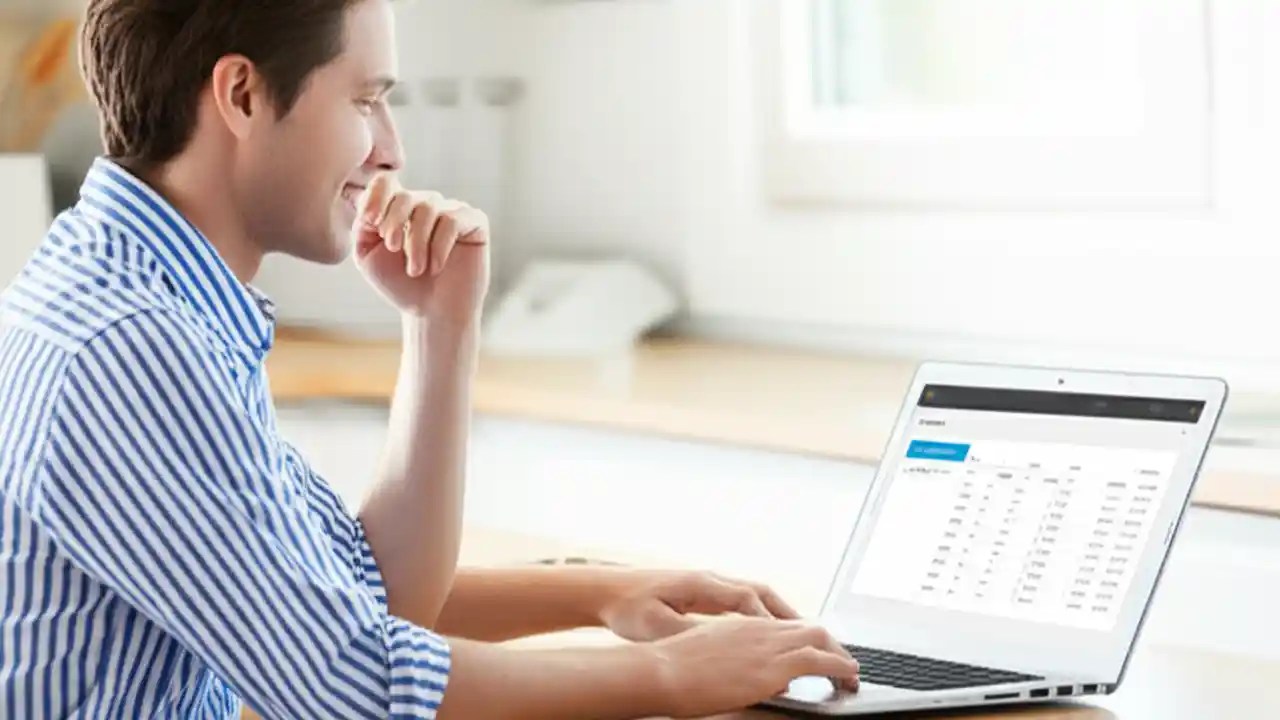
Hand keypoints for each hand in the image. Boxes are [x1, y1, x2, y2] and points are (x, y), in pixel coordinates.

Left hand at [353, 173, 490, 327]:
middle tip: (393, 249)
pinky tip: (436, 266)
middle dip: (395, 222)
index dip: (375, 196)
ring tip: (415, 269)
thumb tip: (367, 202)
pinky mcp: (474, 222)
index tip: (369, 221)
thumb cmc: (401, 285)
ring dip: (417, 241)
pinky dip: (440, 245)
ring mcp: (451, 210)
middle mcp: (425, 204)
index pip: (385, 183)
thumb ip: (362, 225)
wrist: (432, 312)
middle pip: (405, 195)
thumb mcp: (368, 255)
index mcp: (398, 208)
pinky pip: (453, 219)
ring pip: (429, 207)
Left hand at [598, 569, 800, 641]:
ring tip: (800, 635)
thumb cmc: (627, 607)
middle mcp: (709, 580)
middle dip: (787, 614)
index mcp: (700, 585)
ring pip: (753, 595)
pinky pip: (741, 602)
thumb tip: (718, 645)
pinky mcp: (702, 594)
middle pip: (759, 592)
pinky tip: (766, 633)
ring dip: (777, 613)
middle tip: (813, 636)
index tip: (789, 637)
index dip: (769, 618)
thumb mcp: (656, 626)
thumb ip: (688, 634)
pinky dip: (760, 615)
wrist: (605, 590)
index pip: (745, 598)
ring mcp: (707, 585)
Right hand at [651, 617, 859, 717]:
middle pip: (809, 627)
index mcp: (741, 624)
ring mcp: (768, 644)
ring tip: (851, 671)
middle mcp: (759, 627)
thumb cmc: (672, 669)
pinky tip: (849, 676)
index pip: (784, 625)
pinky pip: (820, 660)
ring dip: (840, 655)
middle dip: (830, 644)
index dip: (805, 638)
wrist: (662, 670)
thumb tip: (747, 672)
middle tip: (841, 661)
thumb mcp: (705, 655)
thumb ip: (731, 659)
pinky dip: (840, 666)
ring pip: (820, 638)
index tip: (815, 650)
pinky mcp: (774, 664)